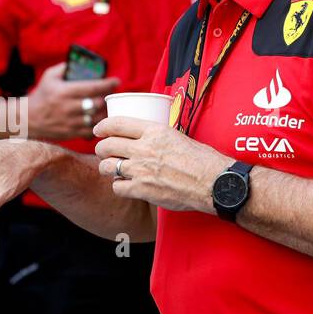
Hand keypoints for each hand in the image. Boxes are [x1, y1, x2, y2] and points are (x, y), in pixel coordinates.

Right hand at [24, 62, 120, 140]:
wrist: (28, 119)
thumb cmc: (41, 96)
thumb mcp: (49, 76)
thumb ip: (65, 67)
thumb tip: (82, 62)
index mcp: (65, 92)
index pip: (93, 87)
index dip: (108, 84)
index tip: (116, 81)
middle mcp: (69, 108)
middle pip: (98, 104)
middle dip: (108, 98)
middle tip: (112, 94)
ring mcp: (71, 122)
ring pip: (98, 119)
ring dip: (106, 112)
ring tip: (108, 107)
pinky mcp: (72, 133)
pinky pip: (92, 131)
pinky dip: (99, 125)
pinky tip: (99, 119)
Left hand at [92, 116, 230, 212]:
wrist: (213, 182)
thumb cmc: (203, 160)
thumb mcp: (178, 136)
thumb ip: (158, 137)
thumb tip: (148, 137)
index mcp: (154, 131)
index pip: (117, 123)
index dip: (102, 126)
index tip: (98, 130)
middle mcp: (144, 149)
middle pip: (107, 145)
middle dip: (101, 148)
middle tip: (104, 151)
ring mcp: (141, 170)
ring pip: (107, 166)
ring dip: (106, 167)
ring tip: (112, 168)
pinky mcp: (142, 190)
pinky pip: (117, 187)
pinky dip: (119, 186)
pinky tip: (125, 185)